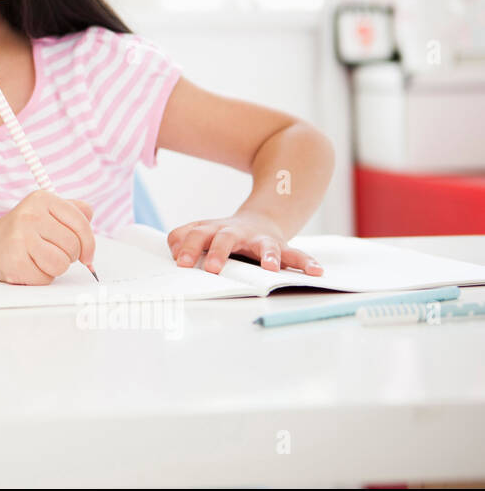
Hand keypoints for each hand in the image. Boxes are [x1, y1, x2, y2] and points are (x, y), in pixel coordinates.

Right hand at [0, 189, 96, 283]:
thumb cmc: (25, 230)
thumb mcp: (48, 211)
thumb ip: (75, 212)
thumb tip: (90, 232)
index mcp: (42, 198)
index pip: (81, 223)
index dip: (89, 244)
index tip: (87, 255)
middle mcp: (30, 215)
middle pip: (73, 246)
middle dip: (69, 255)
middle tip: (54, 252)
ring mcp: (20, 237)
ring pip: (61, 263)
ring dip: (56, 267)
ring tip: (41, 259)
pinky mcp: (14, 261)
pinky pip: (46, 278)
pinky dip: (41, 277)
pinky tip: (29, 266)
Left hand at [167, 212, 321, 274]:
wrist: (260, 220)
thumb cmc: (223, 233)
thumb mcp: (200, 231)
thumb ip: (181, 238)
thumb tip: (173, 251)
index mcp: (214, 230)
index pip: (197, 235)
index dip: (187, 248)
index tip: (180, 263)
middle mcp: (237, 233)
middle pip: (226, 238)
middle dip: (219, 252)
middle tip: (211, 268)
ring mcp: (261, 240)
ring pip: (265, 246)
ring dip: (268, 256)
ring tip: (271, 268)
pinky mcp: (281, 247)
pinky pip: (296, 255)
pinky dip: (307, 262)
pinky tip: (317, 271)